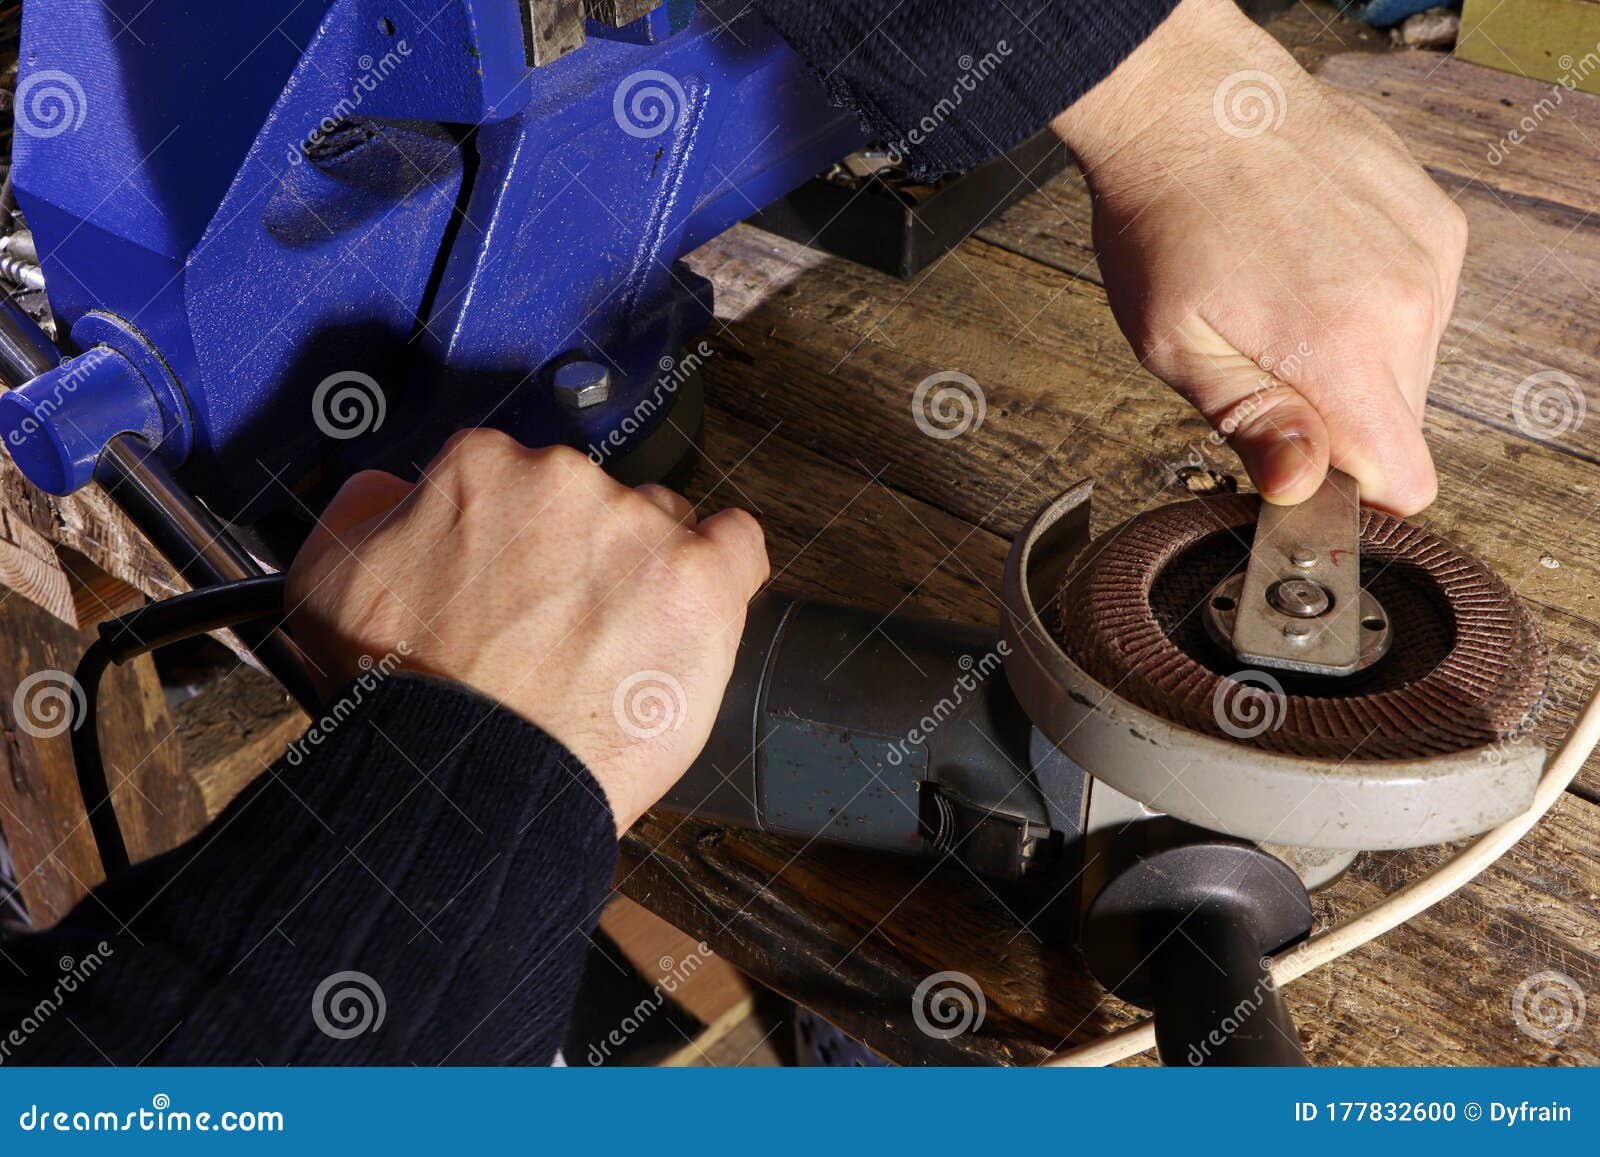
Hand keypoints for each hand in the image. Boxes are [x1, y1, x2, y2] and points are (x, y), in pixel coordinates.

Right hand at [285, 431, 768, 835]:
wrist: (464, 784)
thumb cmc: (400, 698)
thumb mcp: (329, 581)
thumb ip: (369, 508)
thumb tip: (397, 487)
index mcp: (480, 467)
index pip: (518, 478)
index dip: (516, 538)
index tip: (513, 584)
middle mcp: (563, 480)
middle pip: (595, 497)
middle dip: (582, 552)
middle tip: (559, 627)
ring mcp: (639, 528)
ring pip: (663, 524)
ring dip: (649, 568)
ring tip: (617, 645)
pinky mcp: (700, 582)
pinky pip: (738, 544)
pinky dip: (726, 570)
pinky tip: (699, 608)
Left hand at [1052, 0, 1463, 514]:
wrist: (1191, 104)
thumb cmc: (1165, 217)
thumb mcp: (1177, 347)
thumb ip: (1252, 424)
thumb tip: (1301, 488)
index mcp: (1343, 348)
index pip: (1402, 480)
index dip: (1344, 487)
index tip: (1295, 461)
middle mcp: (1408, 303)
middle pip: (1396, 424)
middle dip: (1332, 416)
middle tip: (1260, 361)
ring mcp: (1430, 257)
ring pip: (1408, 365)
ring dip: (1349, 358)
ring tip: (1279, 302)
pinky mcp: (1437, 222)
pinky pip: (1418, 304)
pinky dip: (1369, 304)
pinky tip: (1310, 267)